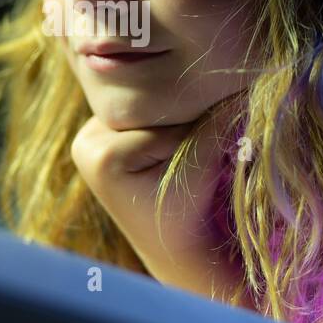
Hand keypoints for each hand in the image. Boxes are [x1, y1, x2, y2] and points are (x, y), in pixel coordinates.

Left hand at [70, 97, 254, 307]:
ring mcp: (90, 137)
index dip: (190, 134)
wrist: (173, 245)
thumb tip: (237, 77)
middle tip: (196, 157)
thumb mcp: (202, 167)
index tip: (201, 162)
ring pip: (148, 111)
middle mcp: (86, 140)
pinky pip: (142, 117)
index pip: (159, 120)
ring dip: (173, 124)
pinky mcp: (103, 136)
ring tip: (184, 155)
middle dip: (180, 126)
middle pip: (149, 111)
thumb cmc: (187, 213)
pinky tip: (172, 145)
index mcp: (102, 153)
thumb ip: (215, 122)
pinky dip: (162, 127)